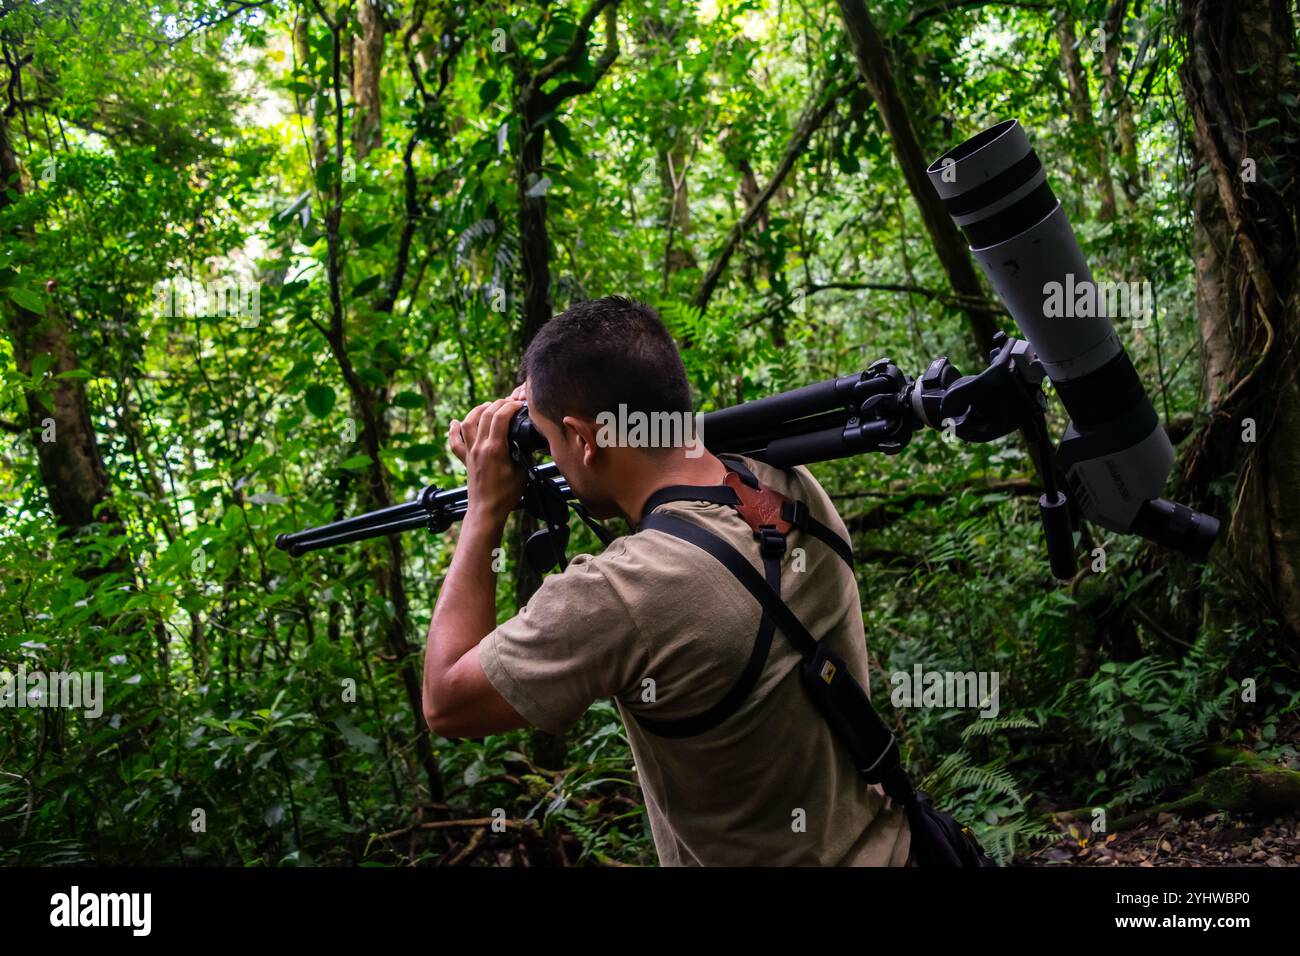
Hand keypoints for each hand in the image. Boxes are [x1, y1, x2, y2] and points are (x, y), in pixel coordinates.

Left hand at [448, 395, 526, 525]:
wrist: (487, 510)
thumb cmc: (506, 494)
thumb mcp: (522, 471)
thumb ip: (523, 453)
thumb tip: (526, 441)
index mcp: (495, 448)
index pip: (500, 417)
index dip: (511, 406)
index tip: (520, 405)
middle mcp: (480, 447)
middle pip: (485, 415)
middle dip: (498, 404)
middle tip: (509, 403)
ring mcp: (470, 452)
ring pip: (468, 422)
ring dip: (477, 410)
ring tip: (487, 406)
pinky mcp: (465, 460)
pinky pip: (455, 442)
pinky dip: (453, 430)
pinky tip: (455, 422)